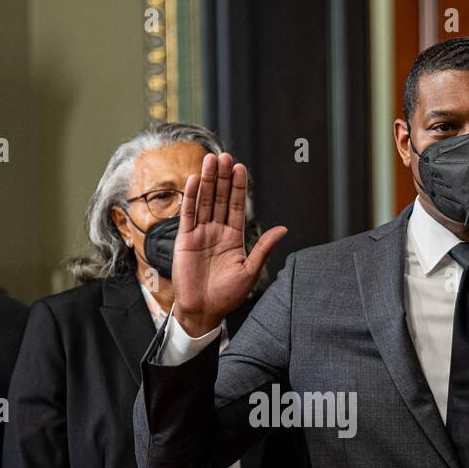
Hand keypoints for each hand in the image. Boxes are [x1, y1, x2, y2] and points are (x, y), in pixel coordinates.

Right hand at [171, 152, 287, 337]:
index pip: (237, 206)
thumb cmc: (227, 296)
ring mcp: (200, 234)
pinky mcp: (185, 240)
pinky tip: (195, 180)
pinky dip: (191, 197)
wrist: (204, 311)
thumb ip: (264, 248)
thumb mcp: (250, 271)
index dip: (239, 187)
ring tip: (211, 160)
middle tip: (225, 155)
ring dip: (208, 181)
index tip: (240, 168)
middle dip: (223, 177)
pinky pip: (188, 214)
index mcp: (234, 238)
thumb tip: (283, 229)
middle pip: (221, 198)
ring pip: (205, 201)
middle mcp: (217, 232)